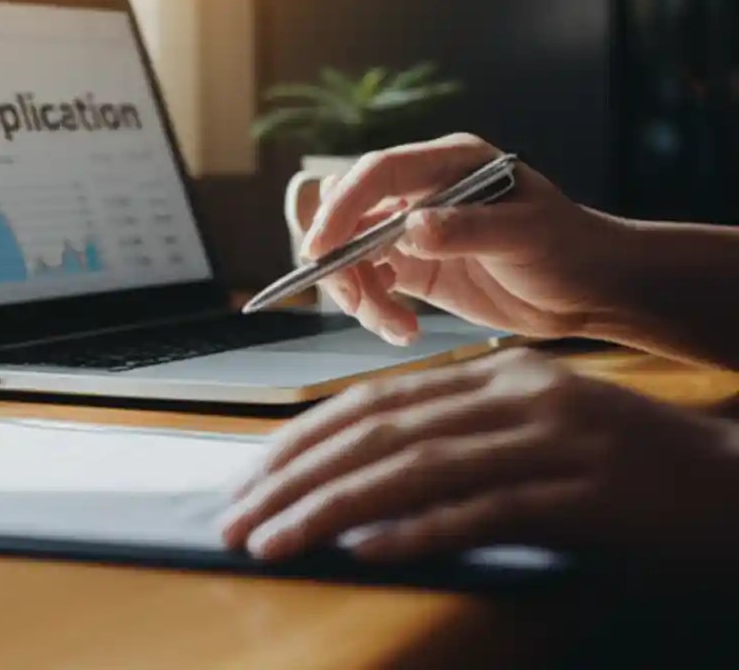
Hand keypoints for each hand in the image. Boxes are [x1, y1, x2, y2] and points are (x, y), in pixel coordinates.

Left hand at [220, 350, 738, 569]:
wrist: (737, 484)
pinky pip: (485, 510)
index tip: (250, 479)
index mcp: (497, 378)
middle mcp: (515, 398)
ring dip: (330, 508)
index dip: (301, 440)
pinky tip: (366, 549)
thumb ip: (458, 442)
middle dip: (294, 477)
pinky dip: (420, 529)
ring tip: (272, 542)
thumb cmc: (628, 469)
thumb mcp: (535, 434)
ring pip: (414, 470)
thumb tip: (368, 488)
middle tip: (237, 519)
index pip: (372, 403)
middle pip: (377, 434)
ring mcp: (550, 442)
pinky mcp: (584, 494)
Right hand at [291, 133, 626, 345]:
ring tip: (395, 326)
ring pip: (352, 254)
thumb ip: (469, 229)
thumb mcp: (525, 235)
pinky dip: (373, 310)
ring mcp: (413, 230)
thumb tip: (410, 229)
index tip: (321, 248)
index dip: (342, 206)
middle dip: (340, 257)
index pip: (377, 172)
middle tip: (358, 298)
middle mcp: (422, 191)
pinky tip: (402, 329)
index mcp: (449, 163)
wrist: (590, 290)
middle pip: (348, 212)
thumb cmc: (569, 250)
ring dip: (359, 294)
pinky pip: (370, 284)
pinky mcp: (414, 268)